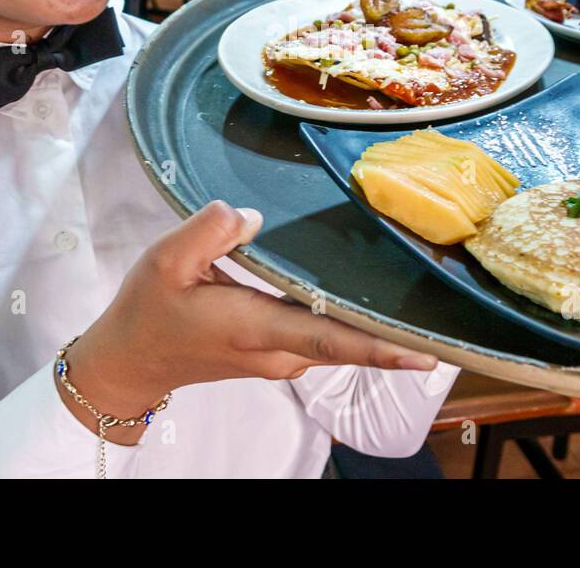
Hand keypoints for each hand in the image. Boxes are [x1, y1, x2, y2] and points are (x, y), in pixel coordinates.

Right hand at [60, 200, 437, 440]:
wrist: (128, 361)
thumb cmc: (146, 311)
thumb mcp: (164, 260)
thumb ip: (209, 230)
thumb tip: (252, 217)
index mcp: (253, 327)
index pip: (328, 338)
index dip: (378, 346)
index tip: (426, 353)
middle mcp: (277, 351)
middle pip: (347, 343)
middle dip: (395, 335)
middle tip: (451, 324)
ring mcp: (278, 358)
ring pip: (338, 343)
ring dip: (377, 331)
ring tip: (425, 310)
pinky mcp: (274, 353)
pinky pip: (324, 339)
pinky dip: (351, 328)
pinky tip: (372, 307)